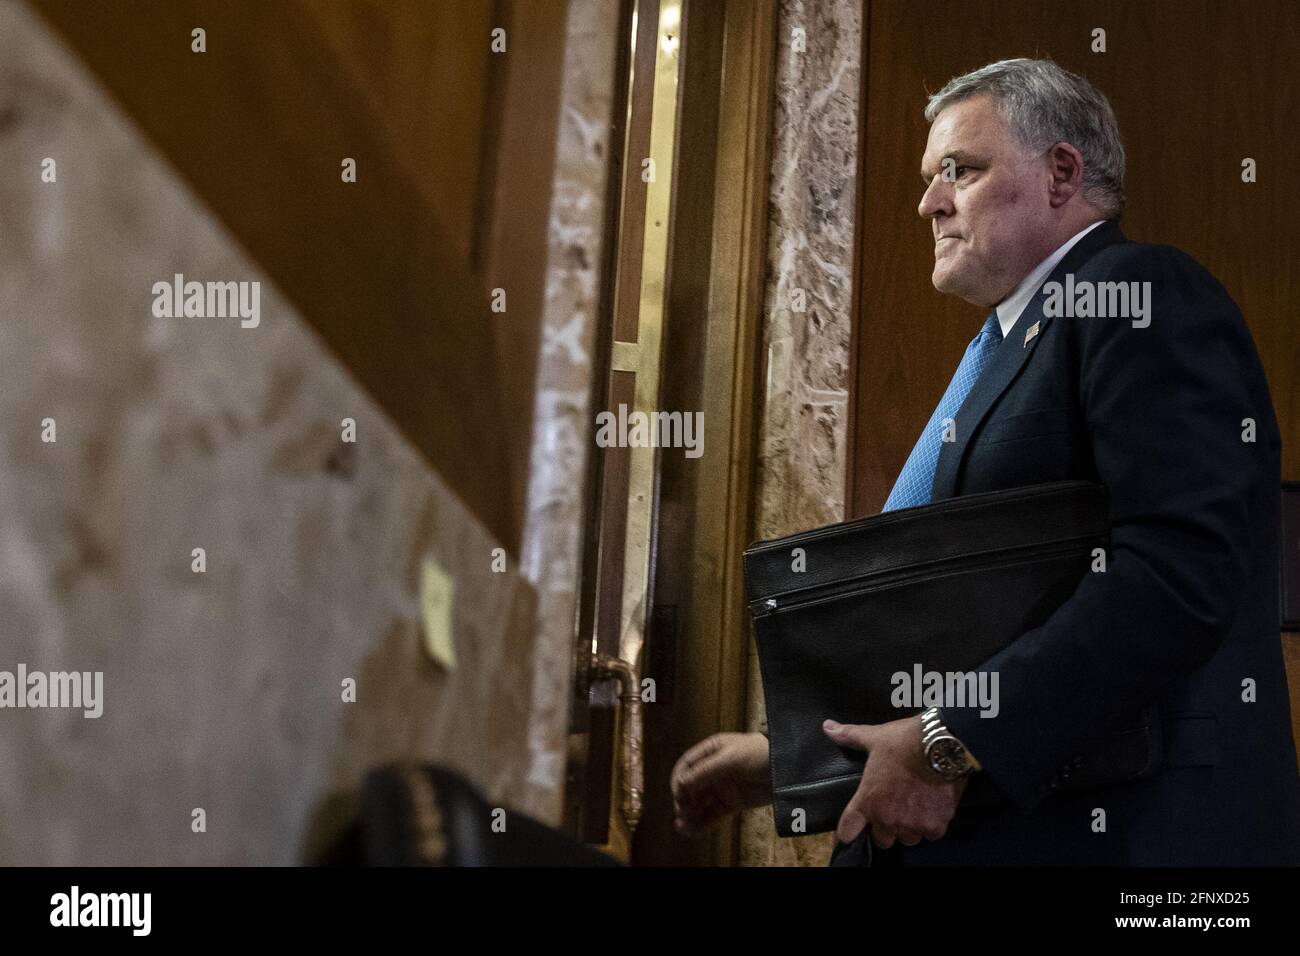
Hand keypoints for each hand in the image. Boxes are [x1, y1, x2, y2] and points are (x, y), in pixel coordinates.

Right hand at [670, 732, 770, 835]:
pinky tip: (692, 830)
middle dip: (684, 800)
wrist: (789, 767)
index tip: (678, 793)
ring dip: (690, 814)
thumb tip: (681, 782)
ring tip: (683, 827)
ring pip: (701, 803)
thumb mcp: (731, 758)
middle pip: (691, 786)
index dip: (679, 779)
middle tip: (682, 812)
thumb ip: (706, 771)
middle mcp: (713, 769)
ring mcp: (723, 787)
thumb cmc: (760, 753)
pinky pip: (713, 814)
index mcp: (711, 751)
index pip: (687, 765)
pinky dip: (702, 823)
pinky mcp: (733, 803)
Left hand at [823, 715, 965, 848]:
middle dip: (885, 828)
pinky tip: (933, 809)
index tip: (850, 832)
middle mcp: (888, 819)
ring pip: (907, 838)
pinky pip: (930, 835)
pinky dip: (932, 826)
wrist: (941, 745)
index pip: (848, 831)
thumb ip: (849, 736)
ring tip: (914, 810)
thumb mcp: (873, 737)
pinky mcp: (936, 826)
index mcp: (868, 801)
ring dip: (909, 828)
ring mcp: (913, 824)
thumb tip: (827, 726)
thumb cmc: (903, 742)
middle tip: (892, 811)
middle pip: (882, 840)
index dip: (847, 832)